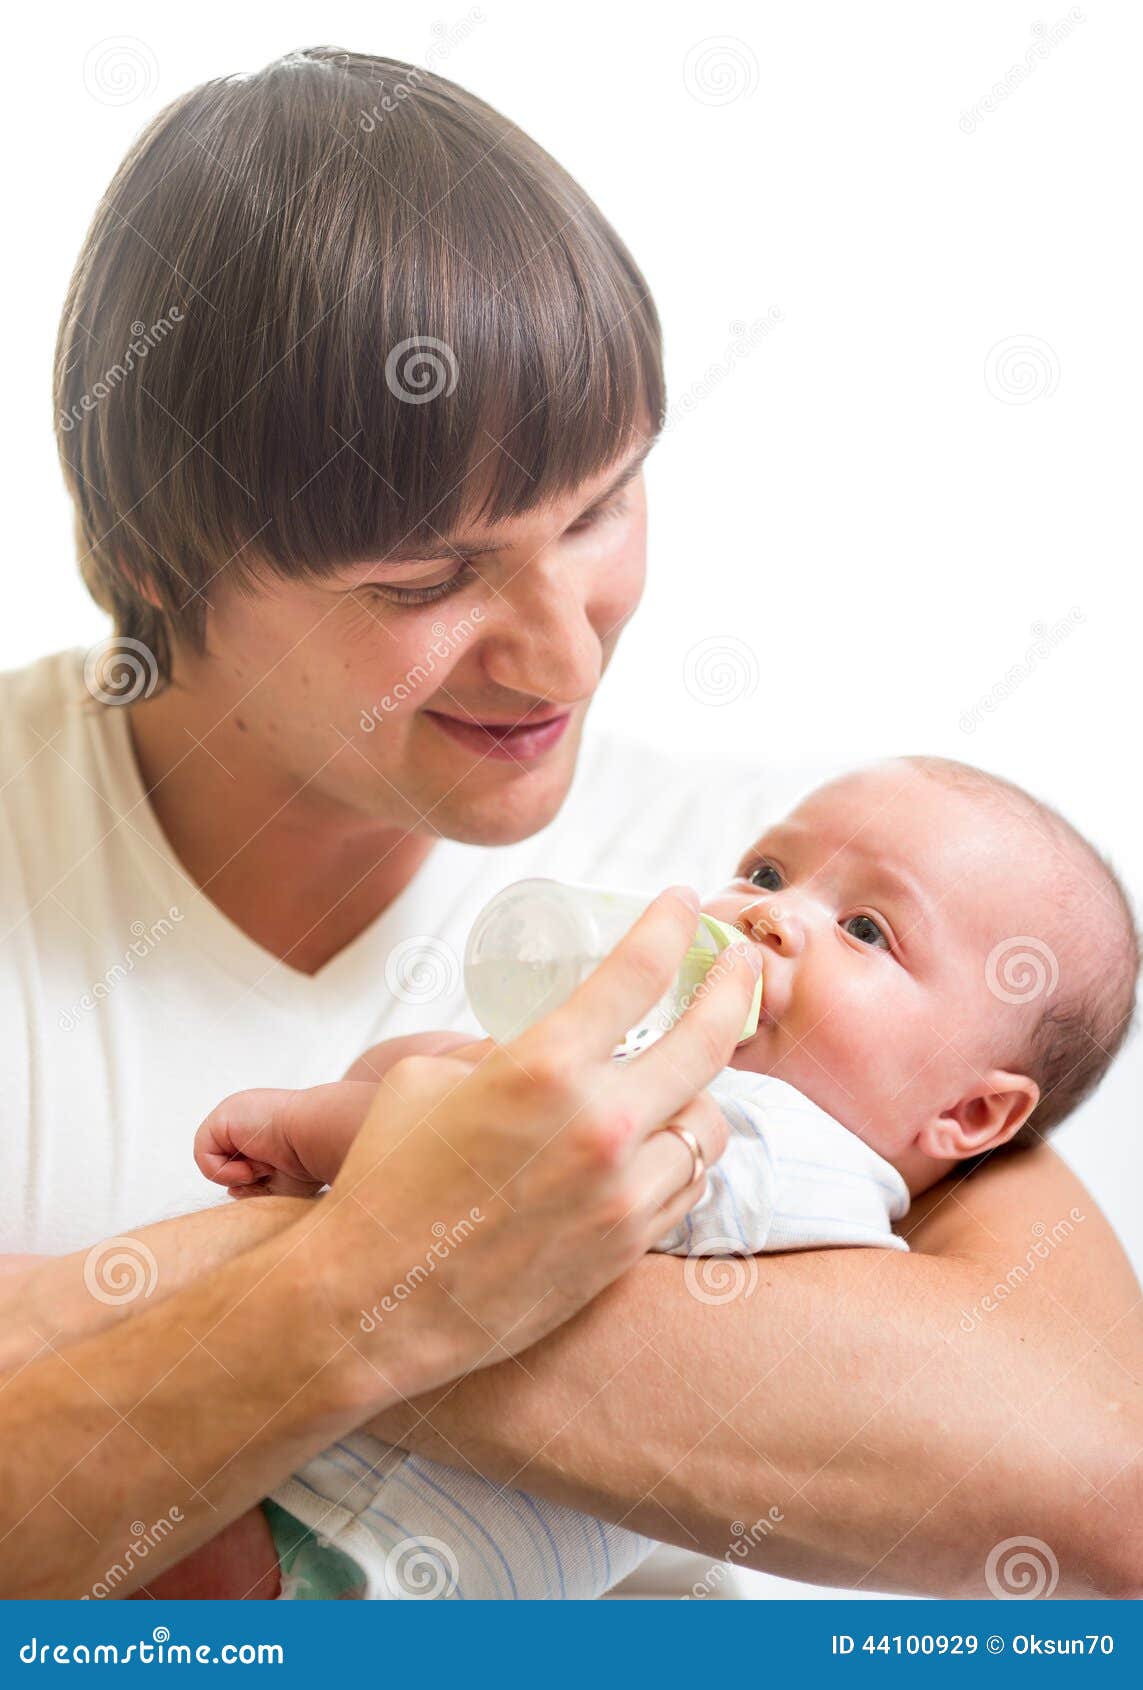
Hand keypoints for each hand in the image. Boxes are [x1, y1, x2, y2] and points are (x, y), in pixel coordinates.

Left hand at [194, 1082, 377, 1196]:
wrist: (320, 1134)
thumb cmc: (312, 1158)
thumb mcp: (282, 1178)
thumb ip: (257, 1184)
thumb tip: (232, 1190)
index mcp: (264, 1126)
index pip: (241, 1158)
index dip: (250, 1177)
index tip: (273, 1178)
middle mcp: (246, 1118)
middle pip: (226, 1161)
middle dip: (244, 1177)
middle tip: (270, 1172)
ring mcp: (233, 1115)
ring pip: (214, 1161)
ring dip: (239, 1175)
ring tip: (266, 1166)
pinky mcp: (220, 1118)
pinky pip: (203, 1156)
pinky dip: (224, 1172)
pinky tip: (251, 1166)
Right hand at [319, 887, 762, 1389]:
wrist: (373, 1303)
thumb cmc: (388, 1183)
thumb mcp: (431, 1081)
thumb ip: (505, 1054)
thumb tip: (552, 1046)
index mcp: (544, 1068)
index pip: (639, 972)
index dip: (671, 925)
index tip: (683, 905)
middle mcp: (598, 1128)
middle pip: (708, 1039)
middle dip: (733, 986)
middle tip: (739, 964)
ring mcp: (621, 1195)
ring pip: (710, 1124)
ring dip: (701, 1090)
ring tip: (684, 1076)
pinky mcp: (625, 1249)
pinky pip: (688, 1187)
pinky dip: (683, 1157)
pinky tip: (663, 1144)